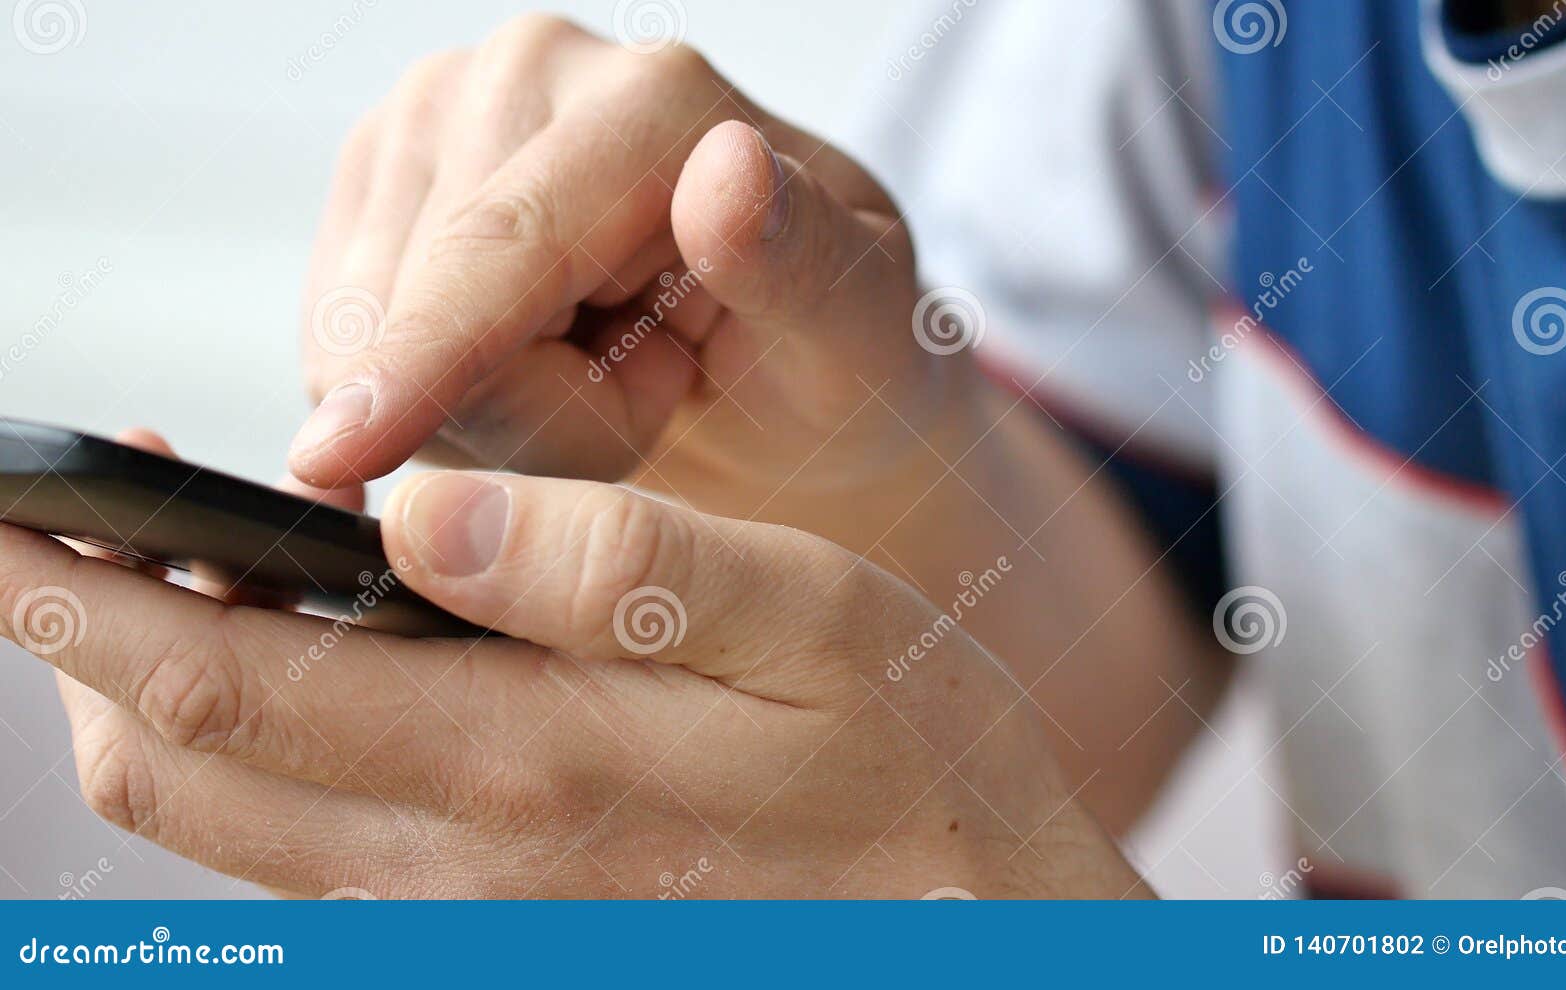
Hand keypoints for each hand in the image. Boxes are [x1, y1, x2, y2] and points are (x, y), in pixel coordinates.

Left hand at [0, 464, 1142, 897]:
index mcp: (525, 758)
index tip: (27, 503)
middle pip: (179, 771)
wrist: (974, 938)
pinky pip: (310, 861)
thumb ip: (611, 565)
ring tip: (169, 582)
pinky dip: (253, 759)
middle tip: (67, 529)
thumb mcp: (807, 620)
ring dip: (153, 700)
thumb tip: (418, 511)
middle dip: (81, 644)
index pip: (225, 679)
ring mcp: (471, 912)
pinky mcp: (498, 928)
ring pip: (225, 826)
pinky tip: (303, 673)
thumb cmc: (915, 766)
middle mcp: (463, 863)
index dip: (92, 587)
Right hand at [292, 14, 978, 512]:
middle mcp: (530, 74)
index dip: (422, 364)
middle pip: (415, 306)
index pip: (504, 249)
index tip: (339, 460)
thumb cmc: (829, 365)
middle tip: (650, 402)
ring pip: (357, 334)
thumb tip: (728, 173)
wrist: (784, 365)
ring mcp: (441, 116)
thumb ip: (801, 264)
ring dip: (477, 411)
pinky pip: (337, 341)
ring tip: (600, 379)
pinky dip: (429, 394)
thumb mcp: (856, 341)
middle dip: (522, 416)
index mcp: (655, 100)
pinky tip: (531, 366)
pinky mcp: (383, 179)